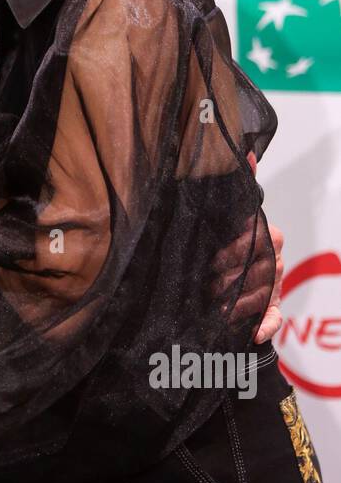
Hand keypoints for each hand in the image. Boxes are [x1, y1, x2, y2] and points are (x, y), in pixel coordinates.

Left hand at [209, 152, 283, 343]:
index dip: (234, 251)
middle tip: (207, 285)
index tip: (212, 260)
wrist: (220, 276)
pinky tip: (254, 333)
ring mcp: (274, 284)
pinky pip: (274, 319)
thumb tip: (246, 149)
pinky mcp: (271, 309)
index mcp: (264, 235)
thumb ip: (238, 184)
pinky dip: (265, 326)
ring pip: (262, 293)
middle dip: (231, 278)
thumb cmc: (220, 241)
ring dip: (239, 303)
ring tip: (216, 306)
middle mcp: (273, 258)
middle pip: (258, 269)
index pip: (257, 239)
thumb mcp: (226, 212)